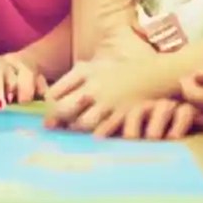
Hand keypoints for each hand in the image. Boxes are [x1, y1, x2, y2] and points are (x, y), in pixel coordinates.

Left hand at [43, 58, 173, 132]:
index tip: (52, 110)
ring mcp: (108, 102)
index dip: (49, 105)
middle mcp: (94, 87)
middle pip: (62, 109)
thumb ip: (73, 80)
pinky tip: (95, 134)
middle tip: (59, 125)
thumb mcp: (94, 67)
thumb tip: (49, 99)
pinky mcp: (121, 115)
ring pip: (80, 123)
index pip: (54, 92)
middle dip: (58, 119)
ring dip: (76, 128)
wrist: (153, 74)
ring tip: (78, 128)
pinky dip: (95, 135)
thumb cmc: (118, 72)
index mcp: (84, 72)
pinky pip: (102, 131)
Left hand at [90, 99, 197, 139]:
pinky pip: (185, 112)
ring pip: (162, 107)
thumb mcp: (142, 147)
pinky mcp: (191, 111)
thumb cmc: (163, 147)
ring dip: (156, 122)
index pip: (119, 117)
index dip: (108, 126)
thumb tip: (103, 159)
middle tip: (130, 139)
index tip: (98, 139)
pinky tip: (174, 138)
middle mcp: (152, 109)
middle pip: (139, 110)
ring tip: (153, 138)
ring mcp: (172, 108)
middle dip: (132, 124)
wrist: (196, 136)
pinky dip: (179, 123)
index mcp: (136, 115)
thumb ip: (125, 149)